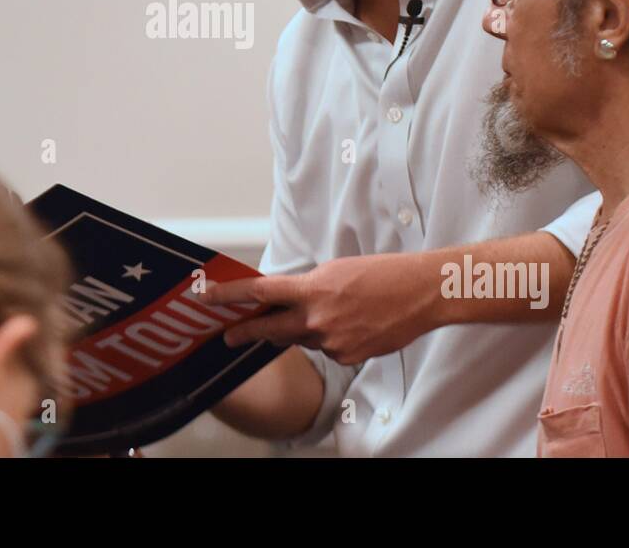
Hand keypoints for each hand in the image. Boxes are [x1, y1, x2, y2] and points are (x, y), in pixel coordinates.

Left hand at [200, 253, 445, 365]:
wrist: (420, 294)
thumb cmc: (381, 275)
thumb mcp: (336, 271)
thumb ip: (308, 288)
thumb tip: (289, 301)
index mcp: (311, 289)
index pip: (259, 292)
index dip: (229, 295)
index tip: (208, 297)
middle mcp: (316, 319)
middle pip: (269, 329)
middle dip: (246, 332)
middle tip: (229, 336)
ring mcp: (331, 342)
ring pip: (303, 339)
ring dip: (305, 329)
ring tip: (334, 312)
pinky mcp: (347, 357)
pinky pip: (327, 349)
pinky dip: (332, 338)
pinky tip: (354, 324)